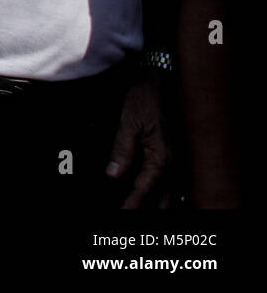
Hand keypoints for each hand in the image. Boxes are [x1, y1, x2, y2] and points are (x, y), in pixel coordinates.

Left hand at [106, 73, 169, 207]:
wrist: (163, 78)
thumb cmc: (145, 98)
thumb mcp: (129, 122)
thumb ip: (122, 150)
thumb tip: (113, 176)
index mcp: (161, 156)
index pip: (144, 189)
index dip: (131, 204)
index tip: (122, 214)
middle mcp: (174, 161)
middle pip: (164, 197)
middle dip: (149, 208)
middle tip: (130, 214)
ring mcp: (180, 157)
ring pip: (174, 191)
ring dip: (160, 202)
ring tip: (144, 208)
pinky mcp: (179, 151)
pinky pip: (177, 178)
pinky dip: (168, 189)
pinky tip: (160, 193)